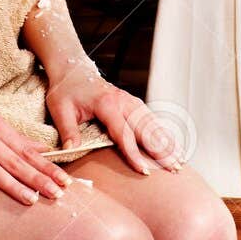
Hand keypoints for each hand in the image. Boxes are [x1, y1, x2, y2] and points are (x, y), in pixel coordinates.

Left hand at [45, 61, 181, 175]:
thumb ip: (68, 130)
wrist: (72, 69)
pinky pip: (151, 119)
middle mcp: (123, 101)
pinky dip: (164, 133)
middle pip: (146, 129)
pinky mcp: (132, 103)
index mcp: (107, 104)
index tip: (143, 170)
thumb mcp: (60, 109)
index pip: (123, 133)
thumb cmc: (66, 90)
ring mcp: (130, 101)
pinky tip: (173, 146)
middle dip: (161, 150)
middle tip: (174, 168)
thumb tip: (71, 151)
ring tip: (180, 160)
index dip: (133, 153)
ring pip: (153, 124)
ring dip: (167, 142)